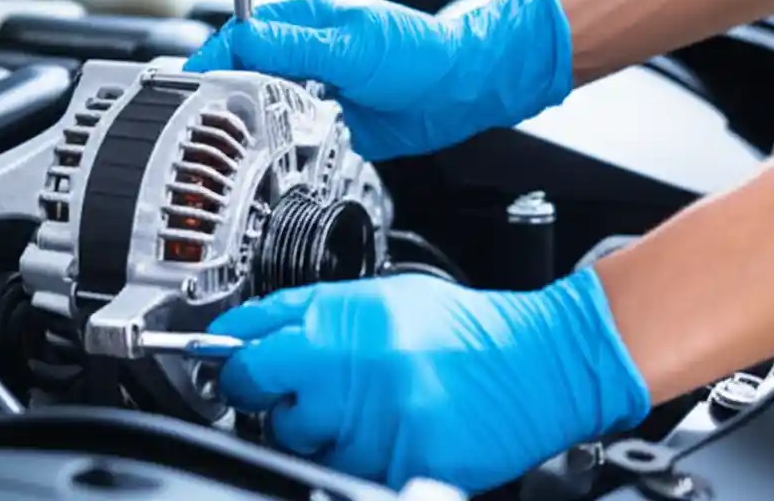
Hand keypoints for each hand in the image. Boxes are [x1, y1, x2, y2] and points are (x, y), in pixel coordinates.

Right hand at [184, 0, 573, 159]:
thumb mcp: (350, 46)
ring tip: (252, 133)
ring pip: (267, 108)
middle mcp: (305, 57)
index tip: (190, 85)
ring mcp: (317, 90)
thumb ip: (292, 46)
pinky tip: (288, 147)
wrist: (466, 88)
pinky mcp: (330, 122)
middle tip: (215, 117)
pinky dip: (287, 143)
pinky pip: (294, 135)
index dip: (212, 61)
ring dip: (259, 121)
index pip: (240, 39)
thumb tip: (240, 39)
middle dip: (229, 96)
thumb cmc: (421, 52)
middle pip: (246, 76)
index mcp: (303, 25)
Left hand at [210, 270, 649, 493]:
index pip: (247, 348)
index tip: (232, 368)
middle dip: (274, 401)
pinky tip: (390, 435)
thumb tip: (247, 332)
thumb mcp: (380, 296)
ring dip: (319, 436)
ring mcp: (374, 422)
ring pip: (303, 446)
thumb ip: (309, 314)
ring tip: (364, 413)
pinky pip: (347, 476)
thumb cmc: (463, 329)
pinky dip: (358, 462)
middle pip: (265, 403)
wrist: (541, 361)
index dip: (233, 361)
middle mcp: (350, 369)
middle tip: (307, 395)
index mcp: (339, 320)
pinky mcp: (400, 464)